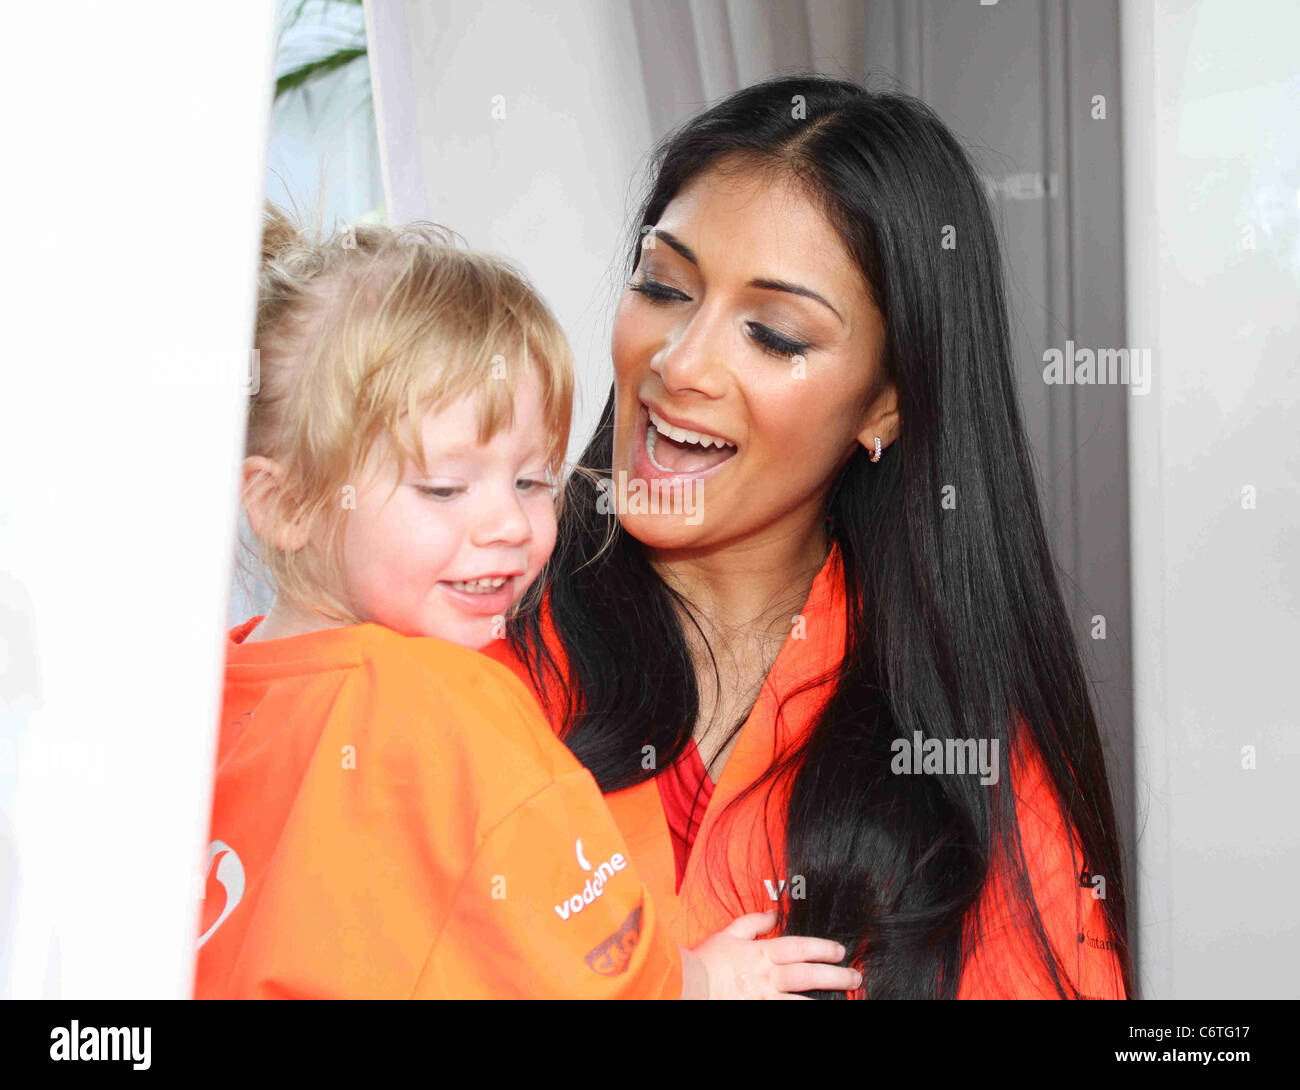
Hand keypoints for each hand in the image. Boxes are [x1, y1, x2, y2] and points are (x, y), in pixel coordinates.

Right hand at [679, 910, 861, 998]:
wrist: (684, 988)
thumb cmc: (704, 962)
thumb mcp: (726, 935)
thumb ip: (752, 924)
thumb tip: (773, 914)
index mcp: (759, 955)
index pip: (797, 948)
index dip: (821, 948)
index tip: (840, 950)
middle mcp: (765, 979)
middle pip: (806, 976)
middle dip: (834, 975)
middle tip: (854, 976)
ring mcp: (762, 1001)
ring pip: (800, 1003)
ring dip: (824, 1001)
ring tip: (846, 1000)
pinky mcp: (758, 1014)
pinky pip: (785, 1016)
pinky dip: (801, 1013)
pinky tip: (816, 1011)